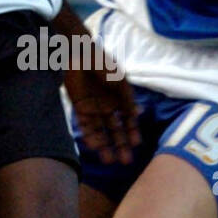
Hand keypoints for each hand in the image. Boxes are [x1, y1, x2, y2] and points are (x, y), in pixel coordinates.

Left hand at [64, 47, 141, 164]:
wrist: (80, 55)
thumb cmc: (103, 64)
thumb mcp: (119, 80)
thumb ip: (126, 98)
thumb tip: (137, 115)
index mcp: (120, 100)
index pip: (129, 121)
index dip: (132, 133)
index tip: (136, 144)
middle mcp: (108, 108)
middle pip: (116, 131)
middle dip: (121, 146)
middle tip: (126, 162)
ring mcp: (94, 110)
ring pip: (101, 132)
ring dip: (105, 146)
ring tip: (109, 161)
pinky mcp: (80, 109)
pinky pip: (86, 126)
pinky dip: (90, 136)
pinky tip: (94, 146)